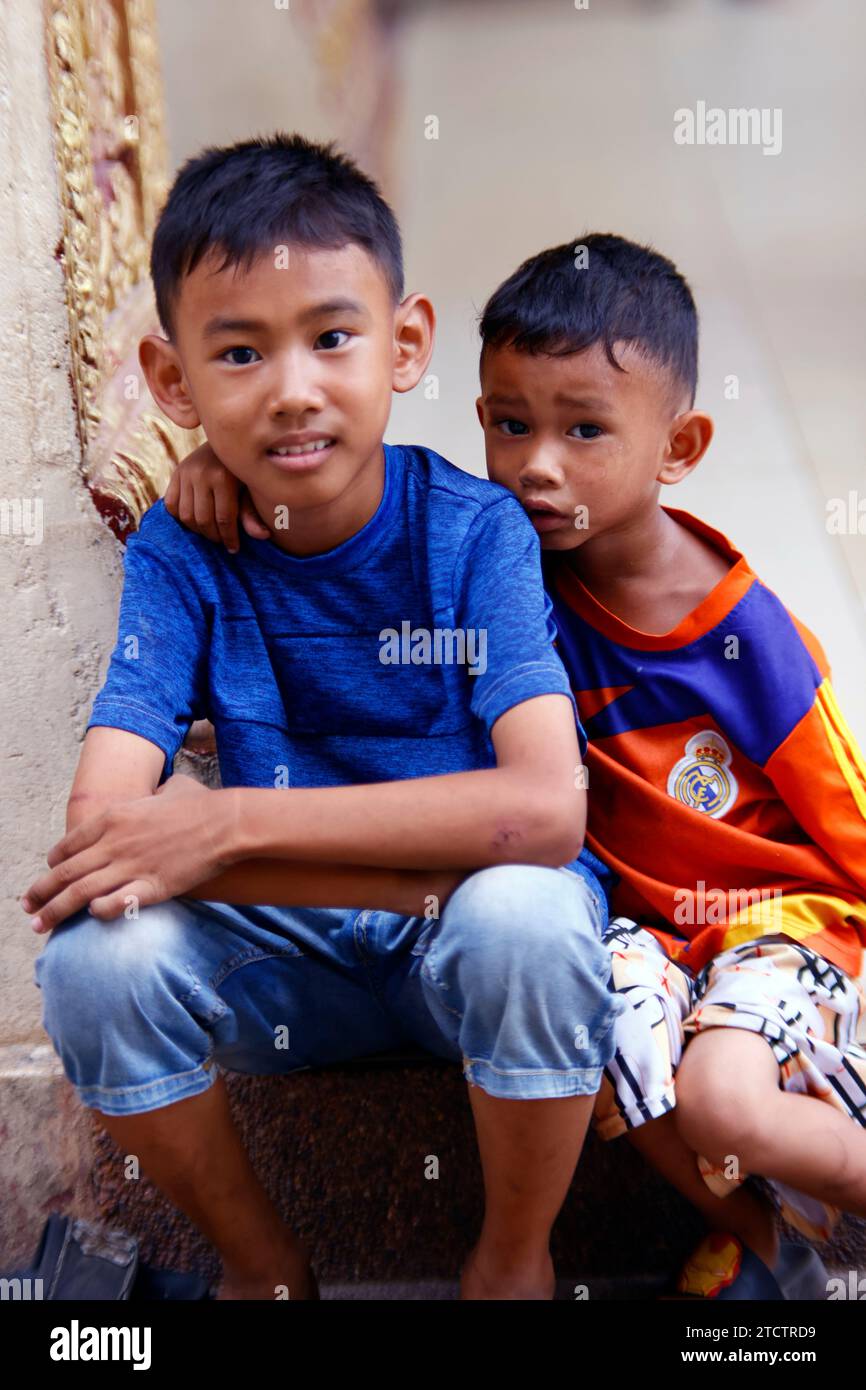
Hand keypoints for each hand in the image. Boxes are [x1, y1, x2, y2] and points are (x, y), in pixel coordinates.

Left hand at [22, 782, 233, 932]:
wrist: (225, 823)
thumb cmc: (200, 805)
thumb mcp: (169, 789)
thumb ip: (155, 795)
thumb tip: (161, 792)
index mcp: (112, 817)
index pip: (68, 845)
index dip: (52, 863)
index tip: (48, 873)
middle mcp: (113, 842)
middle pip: (64, 873)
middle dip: (40, 893)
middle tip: (27, 908)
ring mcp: (129, 866)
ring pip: (78, 893)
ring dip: (55, 911)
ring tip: (40, 925)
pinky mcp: (149, 887)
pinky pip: (111, 904)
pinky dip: (95, 911)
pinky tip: (91, 916)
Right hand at [164, 444, 268, 550]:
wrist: (228, 441)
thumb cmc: (244, 470)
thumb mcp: (251, 490)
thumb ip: (252, 513)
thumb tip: (263, 536)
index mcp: (224, 477)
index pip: (224, 519)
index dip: (229, 538)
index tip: (234, 548)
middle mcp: (201, 474)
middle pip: (203, 520)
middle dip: (214, 536)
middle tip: (222, 541)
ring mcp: (186, 473)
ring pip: (186, 515)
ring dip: (197, 530)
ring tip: (210, 531)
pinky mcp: (176, 473)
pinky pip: (171, 504)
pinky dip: (180, 517)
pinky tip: (195, 520)